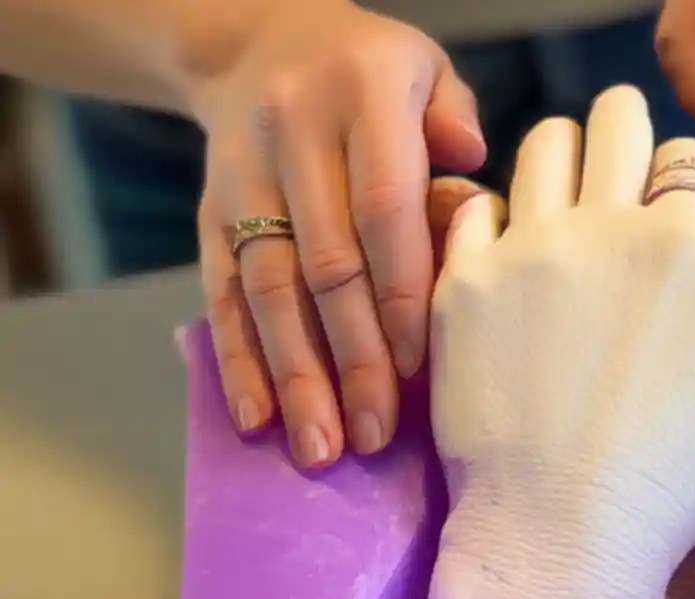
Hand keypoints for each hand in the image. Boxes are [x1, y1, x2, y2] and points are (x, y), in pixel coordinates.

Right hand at [193, 0, 484, 466]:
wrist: (257, 42)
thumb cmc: (371, 74)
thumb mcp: (423, 67)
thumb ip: (455, 119)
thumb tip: (474, 186)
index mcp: (361, 93)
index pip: (382, 207)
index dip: (399, 292)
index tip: (419, 369)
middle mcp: (292, 134)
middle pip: (324, 262)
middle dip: (351, 357)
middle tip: (373, 434)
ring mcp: (242, 177)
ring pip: (268, 288)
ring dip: (294, 375)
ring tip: (320, 448)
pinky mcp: (209, 214)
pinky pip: (221, 292)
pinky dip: (239, 358)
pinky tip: (257, 418)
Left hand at [409, 86, 694, 598]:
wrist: (567, 530)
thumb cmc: (691, 475)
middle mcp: (657, 230)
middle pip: (663, 134)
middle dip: (663, 158)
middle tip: (649, 190)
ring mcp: (559, 242)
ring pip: (566, 136)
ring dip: (582, 153)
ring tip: (580, 187)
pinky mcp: (480, 268)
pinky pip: (487, 197)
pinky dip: (505, 211)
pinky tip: (519, 244)